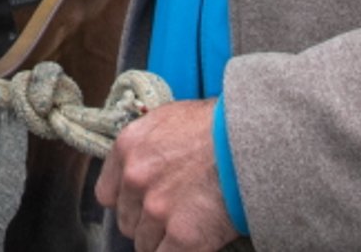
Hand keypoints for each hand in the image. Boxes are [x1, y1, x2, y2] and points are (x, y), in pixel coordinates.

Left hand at [94, 99, 239, 251]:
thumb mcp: (169, 121)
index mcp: (128, 147)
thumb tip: (144, 168)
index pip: (107, 195)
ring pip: (145, 244)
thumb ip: (147, 147)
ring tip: (190, 225)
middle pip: (127, 222)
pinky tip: (195, 243)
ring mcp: (158, 209)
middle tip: (174, 214)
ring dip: (165, 240)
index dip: (127, 203)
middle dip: (147, 222)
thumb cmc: (218, 126)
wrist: (253, 140)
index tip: (142, 204)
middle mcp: (135, 178)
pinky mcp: (183, 235)